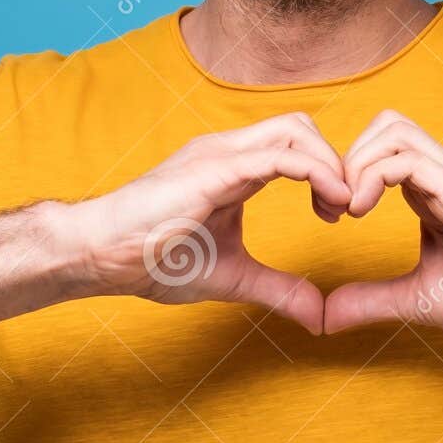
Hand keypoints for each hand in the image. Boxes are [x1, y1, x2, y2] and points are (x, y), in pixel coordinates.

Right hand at [80, 112, 350, 331]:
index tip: (337, 213)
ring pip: (295, 129)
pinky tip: (329, 202)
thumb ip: (278, 289)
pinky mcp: (214, 169)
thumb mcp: (232, 277)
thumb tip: (318, 316)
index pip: (294, 143)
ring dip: (330, 164)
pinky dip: (314, 172)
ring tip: (340, 206)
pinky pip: (279, 155)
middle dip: (335, 160)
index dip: (327, 170)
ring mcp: (219, 154)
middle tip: (344, 209)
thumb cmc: (152, 260)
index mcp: (232, 167)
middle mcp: (228, 150)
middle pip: (300, 125)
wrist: (99, 255)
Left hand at [322, 110, 442, 338]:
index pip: (383, 149)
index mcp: (433, 191)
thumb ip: (372, 301)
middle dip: (346, 157)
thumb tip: (327, 318)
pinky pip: (407, 159)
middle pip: (385, 124)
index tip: (330, 217)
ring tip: (348, 209)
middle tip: (332, 208)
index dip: (347, 172)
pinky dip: (372, 177)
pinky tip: (361, 213)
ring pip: (393, 129)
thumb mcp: (417, 298)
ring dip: (356, 163)